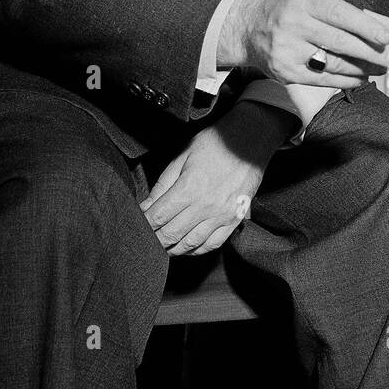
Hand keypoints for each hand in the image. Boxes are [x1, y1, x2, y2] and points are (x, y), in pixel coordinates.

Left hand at [141, 101, 291, 254]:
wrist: (251, 138)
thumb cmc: (215, 143)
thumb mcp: (183, 156)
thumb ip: (163, 184)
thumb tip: (145, 206)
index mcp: (188, 188)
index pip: (158, 217)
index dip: (144, 225)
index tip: (137, 226)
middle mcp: (205, 205)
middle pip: (171, 234)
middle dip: (155, 240)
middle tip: (146, 241)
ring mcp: (221, 214)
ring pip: (191, 243)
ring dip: (173, 248)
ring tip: (164, 246)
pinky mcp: (235, 218)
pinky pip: (214, 243)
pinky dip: (198, 250)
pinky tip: (188, 247)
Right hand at [218, 0, 388, 86]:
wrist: (248, 27)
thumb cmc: (289, 9)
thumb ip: (339, 9)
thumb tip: (375, 29)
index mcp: (303, 0)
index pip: (340, 14)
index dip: (366, 27)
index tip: (386, 38)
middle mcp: (293, 24)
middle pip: (340, 42)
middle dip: (372, 53)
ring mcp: (287, 50)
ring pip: (333, 64)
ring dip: (363, 69)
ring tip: (381, 69)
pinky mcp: (285, 71)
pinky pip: (322, 79)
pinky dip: (346, 80)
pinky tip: (361, 78)